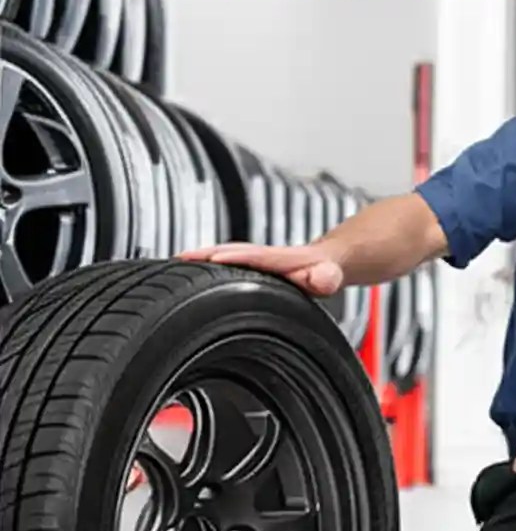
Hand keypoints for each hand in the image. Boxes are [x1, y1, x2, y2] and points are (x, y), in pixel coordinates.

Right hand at [176, 241, 345, 296]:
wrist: (329, 261)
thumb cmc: (327, 273)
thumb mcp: (330, 277)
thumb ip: (328, 278)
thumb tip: (323, 279)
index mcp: (280, 260)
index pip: (254, 257)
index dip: (234, 258)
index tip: (211, 259)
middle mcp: (264, 256)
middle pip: (230, 251)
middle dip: (205, 254)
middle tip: (177, 259)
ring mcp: (256, 260)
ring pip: (225, 255)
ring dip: (200, 259)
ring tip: (171, 266)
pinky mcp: (252, 266)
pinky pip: (227, 262)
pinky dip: (206, 264)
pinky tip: (190, 273)